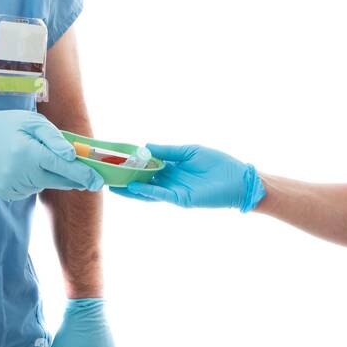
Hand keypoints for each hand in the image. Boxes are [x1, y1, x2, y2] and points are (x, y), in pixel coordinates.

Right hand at [0, 107, 104, 200]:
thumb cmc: (7, 125)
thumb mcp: (32, 122)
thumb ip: (54, 138)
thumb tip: (72, 155)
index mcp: (27, 152)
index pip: (62, 166)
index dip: (83, 174)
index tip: (98, 181)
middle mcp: (19, 173)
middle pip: (58, 180)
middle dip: (73, 177)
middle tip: (88, 177)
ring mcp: (11, 186)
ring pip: (44, 184)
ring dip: (48, 174)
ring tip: (32, 156)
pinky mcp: (6, 193)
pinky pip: (31, 189)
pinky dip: (33, 179)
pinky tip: (21, 166)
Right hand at [110, 143, 265, 211]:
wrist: (239, 179)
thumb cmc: (218, 164)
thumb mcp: (190, 151)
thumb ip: (169, 151)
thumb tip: (146, 147)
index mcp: (172, 168)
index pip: (148, 167)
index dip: (133, 164)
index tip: (117, 160)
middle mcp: (170, 180)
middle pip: (144, 181)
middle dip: (126, 179)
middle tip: (107, 176)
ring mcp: (175, 191)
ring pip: (149, 191)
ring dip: (132, 189)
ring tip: (114, 186)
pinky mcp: (183, 199)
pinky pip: (163, 195)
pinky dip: (149, 191)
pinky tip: (136, 187)